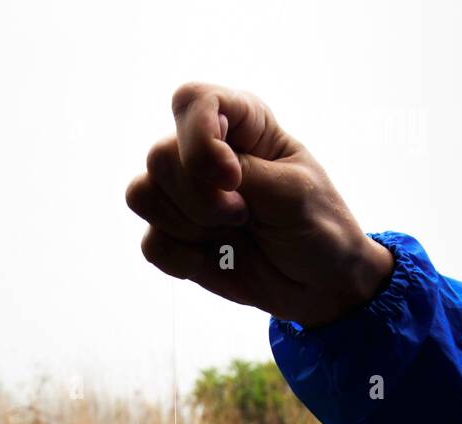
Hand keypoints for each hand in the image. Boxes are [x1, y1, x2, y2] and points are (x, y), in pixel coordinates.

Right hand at [126, 83, 393, 327]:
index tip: (232, 179)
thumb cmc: (317, 227)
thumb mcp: (293, 193)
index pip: (192, 101)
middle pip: (159, 156)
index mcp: (242, 124)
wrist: (319, 284)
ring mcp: (186, 197)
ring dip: (186, 225)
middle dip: (198, 198)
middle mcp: (206, 154)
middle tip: (243, 216)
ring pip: (142, 195)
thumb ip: (245, 173)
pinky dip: (180, 258)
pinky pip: (150, 243)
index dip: (201, 140)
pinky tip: (214, 259)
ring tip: (230, 235)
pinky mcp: (176, 238)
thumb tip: (198, 177)